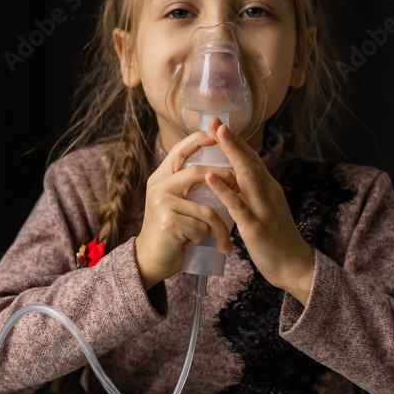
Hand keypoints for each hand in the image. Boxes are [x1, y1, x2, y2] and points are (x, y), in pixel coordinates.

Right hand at [134, 130, 239, 289]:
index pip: (179, 151)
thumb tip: (217, 170)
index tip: (216, 132)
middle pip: (199, 173)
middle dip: (226, 181)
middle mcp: (159, 186)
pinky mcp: (168, 221)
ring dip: (218, 228)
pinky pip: (202, 226)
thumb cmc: (171, 232)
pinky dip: (206, 238)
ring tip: (221, 239)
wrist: (153, 260)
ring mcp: (162, 203)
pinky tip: (194, 244)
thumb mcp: (176, 203)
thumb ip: (187, 186)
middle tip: (241, 191)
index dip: (197, 140)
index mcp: (161, 178)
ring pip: (207, 208)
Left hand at [204, 118, 314, 303]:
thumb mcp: (267, 208)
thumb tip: (237, 177)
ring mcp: (262, 208)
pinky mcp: (255, 226)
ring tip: (216, 135)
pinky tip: (211, 177)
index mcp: (269, 187)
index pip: (252, 158)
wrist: (295, 266)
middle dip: (232, 139)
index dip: (237, 141)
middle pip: (250, 160)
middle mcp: (268, 192)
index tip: (221, 124)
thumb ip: (254, 192)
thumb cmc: (277, 238)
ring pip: (246, 175)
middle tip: (216, 120)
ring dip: (230, 153)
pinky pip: (237, 205)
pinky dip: (224, 189)